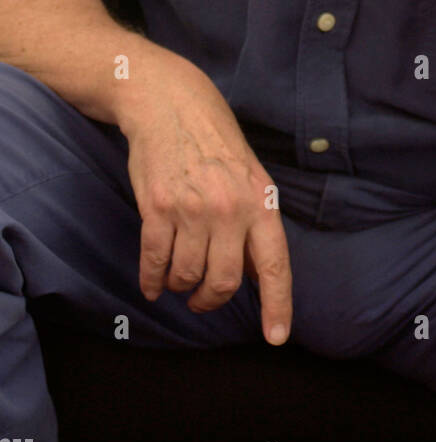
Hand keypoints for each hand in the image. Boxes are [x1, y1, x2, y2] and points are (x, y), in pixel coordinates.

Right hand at [120, 67, 291, 345]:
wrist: (170, 103)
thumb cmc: (214, 142)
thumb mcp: (251, 176)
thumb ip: (256, 224)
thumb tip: (257, 275)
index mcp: (261, 201)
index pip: (274, 265)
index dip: (277, 306)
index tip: (275, 337)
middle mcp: (231, 208)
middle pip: (225, 281)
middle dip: (211, 300)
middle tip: (202, 300)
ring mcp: (193, 208)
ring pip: (187, 276)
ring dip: (181, 287)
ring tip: (178, 281)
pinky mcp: (157, 208)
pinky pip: (155, 262)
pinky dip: (152, 281)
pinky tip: (152, 283)